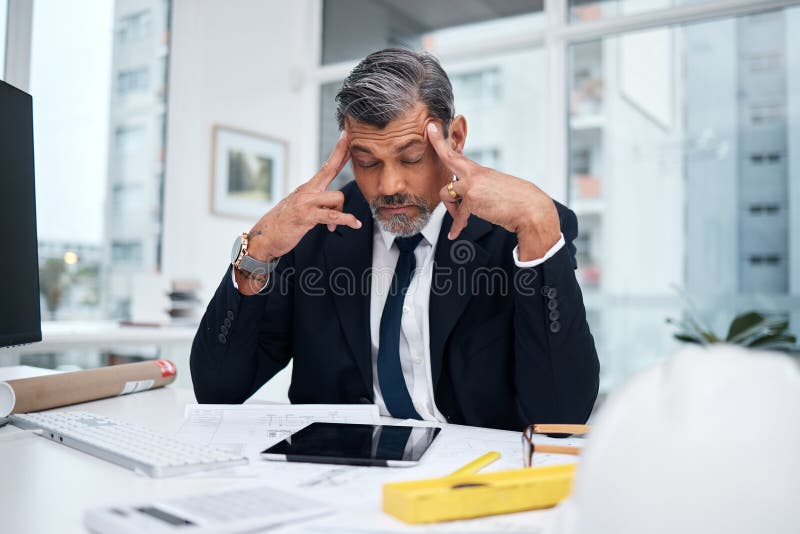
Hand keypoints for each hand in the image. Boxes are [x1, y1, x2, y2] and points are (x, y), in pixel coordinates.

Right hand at [236, 133, 361, 293]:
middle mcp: (307, 192)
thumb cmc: (284, 224)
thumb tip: (333, 205)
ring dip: (343, 212)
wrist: (265, 237)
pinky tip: (355, 224)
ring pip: (336, 197)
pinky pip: (333, 216)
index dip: (337, 152)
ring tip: (338, 224)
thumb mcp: (301, 208)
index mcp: (307, 189)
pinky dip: (347, 220)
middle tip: (351, 141)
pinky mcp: (307, 216)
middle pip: (329, 169)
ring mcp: (306, 203)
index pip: (326, 167)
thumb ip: (317, 203)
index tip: (345, 138)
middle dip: (341, 154)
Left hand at [427, 123, 560, 260]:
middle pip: (448, 158)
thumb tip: (468, 198)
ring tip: (460, 217)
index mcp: (480, 171)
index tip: (433, 127)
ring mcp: (472, 186)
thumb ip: (480, 188)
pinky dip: (457, 227)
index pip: (458, 155)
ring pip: (446, 193)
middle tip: (430, 130)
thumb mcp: (496, 188)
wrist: (531, 209)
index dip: (443, 141)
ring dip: (451, 208)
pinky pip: (458, 216)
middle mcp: (474, 175)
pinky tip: (454, 233)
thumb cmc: (517, 202)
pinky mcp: (472, 200)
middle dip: (438, 144)